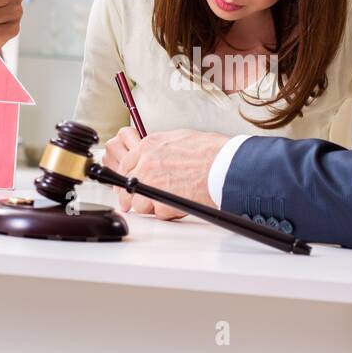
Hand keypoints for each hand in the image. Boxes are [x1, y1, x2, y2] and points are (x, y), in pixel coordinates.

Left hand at [114, 129, 228, 219]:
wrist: (225, 166)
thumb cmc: (211, 152)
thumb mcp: (180, 138)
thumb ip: (161, 149)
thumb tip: (157, 157)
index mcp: (149, 146)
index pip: (126, 164)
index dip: (130, 177)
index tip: (132, 184)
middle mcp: (146, 164)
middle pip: (128, 186)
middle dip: (136, 195)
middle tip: (147, 199)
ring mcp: (151, 183)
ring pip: (139, 204)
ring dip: (152, 206)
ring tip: (171, 200)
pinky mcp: (161, 202)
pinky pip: (158, 213)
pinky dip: (169, 212)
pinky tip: (181, 202)